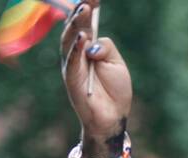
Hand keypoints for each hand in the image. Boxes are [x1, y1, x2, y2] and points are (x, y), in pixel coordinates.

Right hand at [59, 1, 132, 142]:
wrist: (113, 117)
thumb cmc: (115, 90)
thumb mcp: (117, 64)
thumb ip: (107, 48)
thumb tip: (92, 43)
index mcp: (88, 47)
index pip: (85, 23)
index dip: (88, 8)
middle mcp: (77, 53)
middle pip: (75, 28)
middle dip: (80, 11)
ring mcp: (72, 65)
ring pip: (71, 40)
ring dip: (77, 25)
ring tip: (84, 10)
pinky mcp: (72, 79)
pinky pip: (73, 61)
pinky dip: (77, 49)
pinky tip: (83, 38)